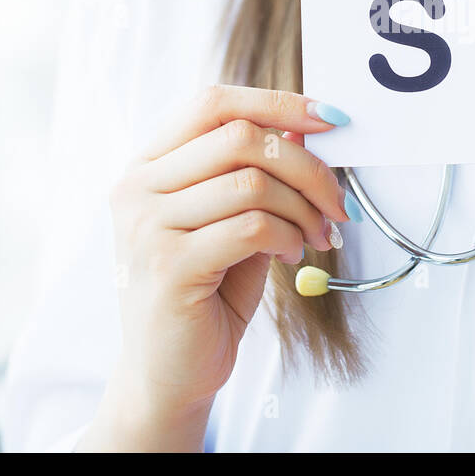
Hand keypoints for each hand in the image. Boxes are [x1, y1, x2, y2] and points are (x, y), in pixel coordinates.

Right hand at [79, 85, 352, 450]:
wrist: (169, 373)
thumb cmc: (206, 292)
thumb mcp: (233, 220)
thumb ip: (256, 174)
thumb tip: (305, 128)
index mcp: (147, 165)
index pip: (212, 102)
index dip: (277, 102)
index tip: (330, 119)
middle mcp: (136, 187)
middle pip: (240, 137)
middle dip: (306, 165)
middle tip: (337, 201)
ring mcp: (146, 226)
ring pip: (252, 182)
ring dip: (303, 209)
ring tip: (316, 235)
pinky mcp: (168, 266)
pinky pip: (251, 227)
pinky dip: (288, 236)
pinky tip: (293, 255)